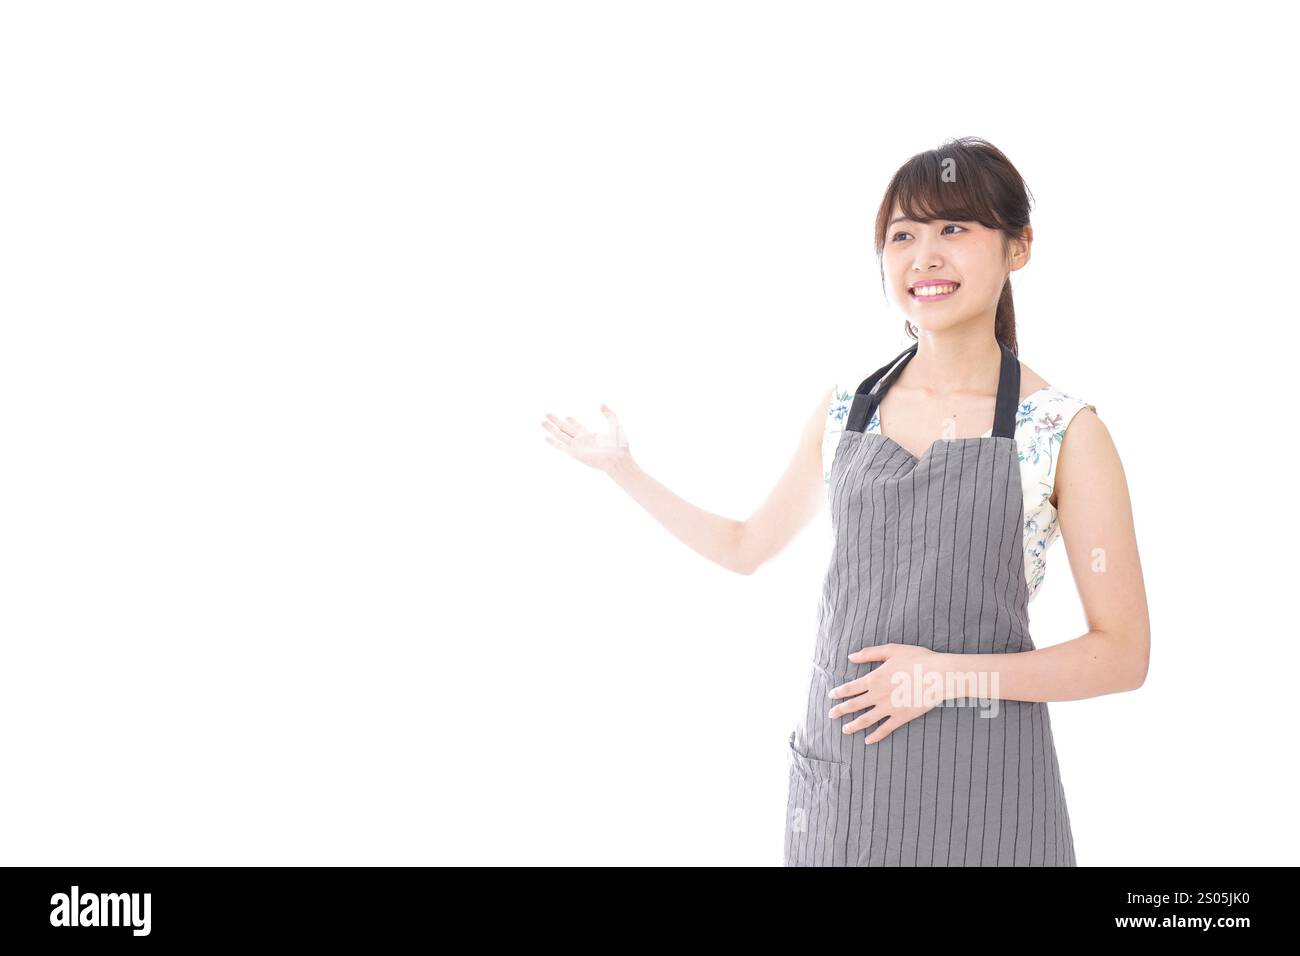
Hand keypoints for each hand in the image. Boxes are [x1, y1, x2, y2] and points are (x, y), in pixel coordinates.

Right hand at [541, 404, 631, 473]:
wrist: (618, 459)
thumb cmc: (619, 445)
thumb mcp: (615, 425)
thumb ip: (609, 414)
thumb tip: (601, 404)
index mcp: (591, 436)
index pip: (578, 427)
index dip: (572, 421)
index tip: (567, 416)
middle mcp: (582, 441)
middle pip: (566, 429)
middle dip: (556, 421)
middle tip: (547, 414)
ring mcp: (577, 447)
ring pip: (560, 435)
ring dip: (551, 429)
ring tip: (542, 422)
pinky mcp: (575, 453)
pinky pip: (561, 446)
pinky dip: (553, 442)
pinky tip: (545, 437)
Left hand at [827, 644, 946, 744]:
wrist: (938, 675)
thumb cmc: (917, 659)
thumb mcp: (891, 650)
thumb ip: (869, 653)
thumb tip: (850, 657)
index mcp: (874, 679)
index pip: (850, 688)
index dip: (839, 692)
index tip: (831, 696)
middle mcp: (877, 695)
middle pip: (853, 705)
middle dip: (840, 710)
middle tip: (830, 715)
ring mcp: (889, 708)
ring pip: (865, 720)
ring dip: (853, 726)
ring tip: (844, 730)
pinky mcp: (901, 717)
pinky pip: (884, 729)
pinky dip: (875, 736)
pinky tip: (868, 740)